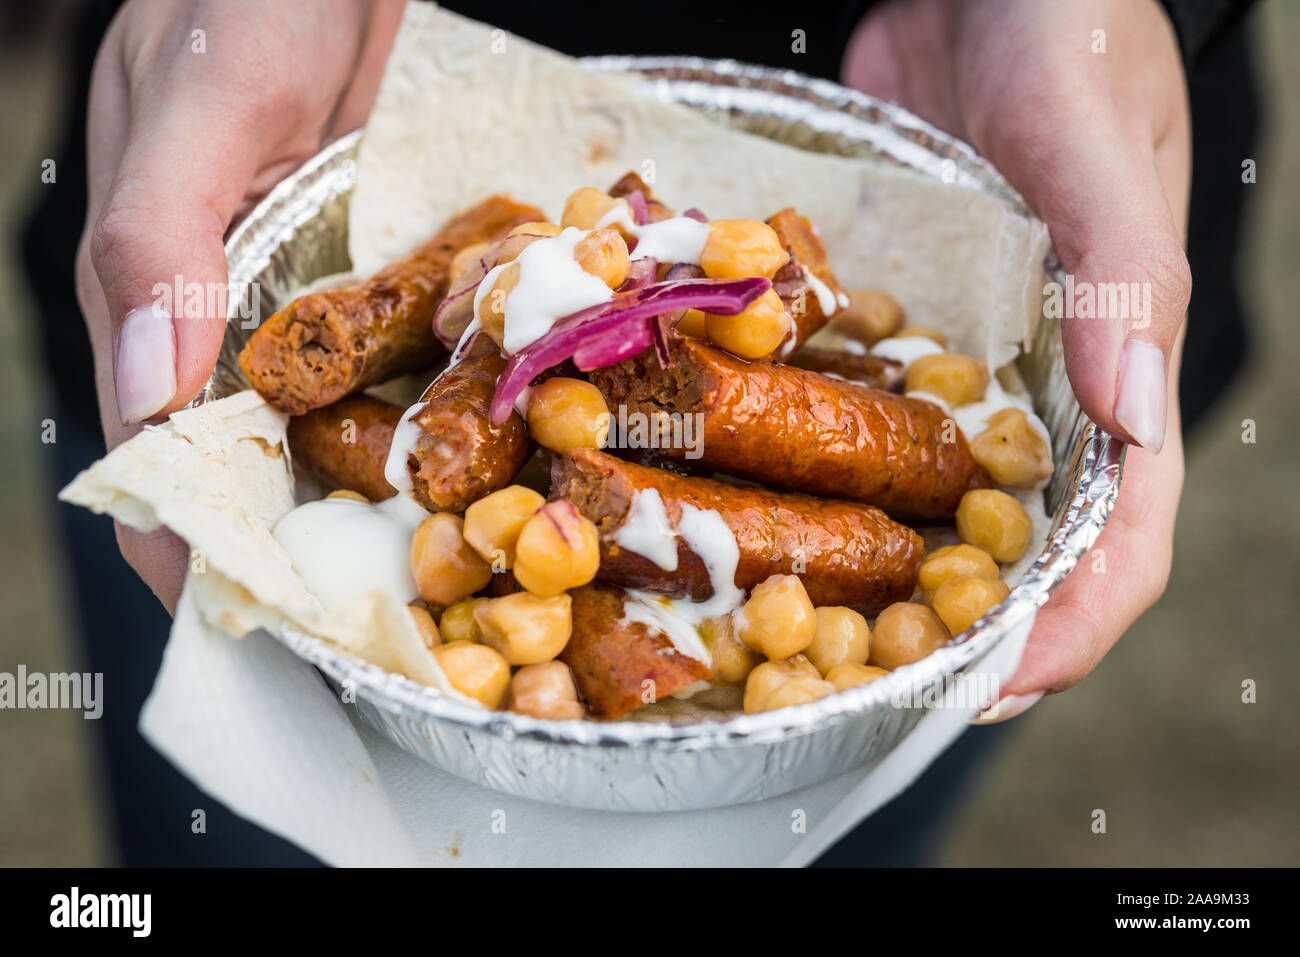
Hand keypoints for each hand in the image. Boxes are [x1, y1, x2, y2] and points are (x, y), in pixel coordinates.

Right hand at [75, 0, 404, 611]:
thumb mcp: (203, 100)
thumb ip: (161, 235)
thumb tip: (150, 389)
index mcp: (157, 285)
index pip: (162, 446)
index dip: (201, 542)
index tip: (262, 621)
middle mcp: (240, 305)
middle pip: (264, 455)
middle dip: (316, 537)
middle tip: (394, 611)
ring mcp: (320, 288)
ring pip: (344, 416)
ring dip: (393, 485)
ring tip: (461, 560)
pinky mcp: (390, 260)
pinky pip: (419, 348)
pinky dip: (451, 400)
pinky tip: (503, 448)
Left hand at [842, 0, 1189, 713]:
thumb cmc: (1066, 38)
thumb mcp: (1099, 149)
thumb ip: (1124, 281)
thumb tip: (1130, 427)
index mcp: (1113, 372)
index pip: (1116, 544)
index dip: (1063, 634)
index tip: (983, 691)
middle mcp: (1031, 392)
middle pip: (1008, 553)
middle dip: (947, 633)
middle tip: (855, 690)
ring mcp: (951, 366)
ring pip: (919, 501)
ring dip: (866, 574)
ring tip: (779, 630)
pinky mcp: (882, 328)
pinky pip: (846, 417)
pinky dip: (804, 469)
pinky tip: (732, 503)